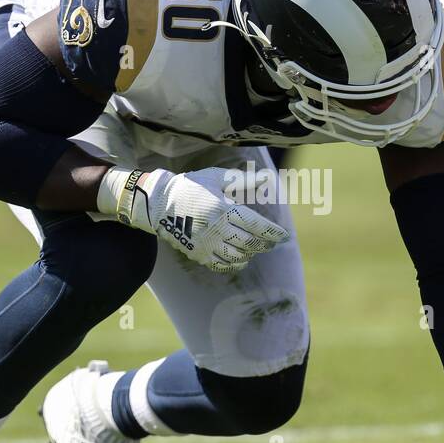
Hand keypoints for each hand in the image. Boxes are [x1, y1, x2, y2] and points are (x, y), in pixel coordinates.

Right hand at [98, 167, 288, 272]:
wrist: (159, 203)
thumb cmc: (192, 186)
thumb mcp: (217, 178)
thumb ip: (243, 180)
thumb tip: (267, 178)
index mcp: (223, 209)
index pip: (257, 226)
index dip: (274, 233)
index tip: (284, 236)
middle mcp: (216, 229)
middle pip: (249, 243)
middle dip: (264, 244)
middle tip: (271, 242)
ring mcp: (206, 244)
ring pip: (237, 256)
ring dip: (250, 254)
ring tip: (255, 248)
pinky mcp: (197, 253)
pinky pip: (221, 264)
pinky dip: (234, 263)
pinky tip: (240, 259)